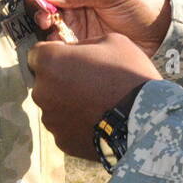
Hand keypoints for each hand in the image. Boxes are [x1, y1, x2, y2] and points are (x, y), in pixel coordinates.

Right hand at [23, 0, 171, 57]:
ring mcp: (70, 14)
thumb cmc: (140, 0)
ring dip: (39, 21)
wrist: (159, 33)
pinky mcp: (73, 37)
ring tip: (48, 27)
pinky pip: (52, 37)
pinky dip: (48, 40)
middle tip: (41, 13)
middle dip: (32, 2)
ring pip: (41, 16)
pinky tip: (55, 42)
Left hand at [28, 33, 160, 157]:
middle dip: (60, 79)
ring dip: (67, 102)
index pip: (37, 53)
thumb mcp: (112, 41)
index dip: (54, 54)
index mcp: (50, 62)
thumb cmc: (129, 75)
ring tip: (96, 103)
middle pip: (44, 81)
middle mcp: (42, 91)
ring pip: (53, 105)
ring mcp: (50, 119)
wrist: (145, 122)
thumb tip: (72, 51)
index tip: (71, 58)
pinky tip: (97, 120)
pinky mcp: (61, 140)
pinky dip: (75, 123)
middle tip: (88, 81)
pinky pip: (64, 126)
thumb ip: (83, 44)